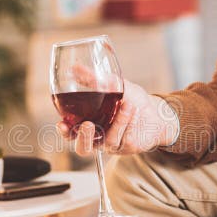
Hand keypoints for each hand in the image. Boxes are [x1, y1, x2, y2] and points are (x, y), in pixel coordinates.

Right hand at [57, 78, 178, 155]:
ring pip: (108, 141)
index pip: (70, 133)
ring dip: (117, 122)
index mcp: (88, 124)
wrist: (155, 110)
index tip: (62, 124)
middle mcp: (98, 137)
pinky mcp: (128, 146)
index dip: (64, 132)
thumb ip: (92, 79)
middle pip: (83, 148)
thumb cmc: (130, 98)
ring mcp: (113, 144)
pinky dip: (129, 122)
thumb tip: (74, 68)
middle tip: (87, 124)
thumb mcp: (111, 84)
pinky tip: (134, 110)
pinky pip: (125, 138)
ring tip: (126, 105)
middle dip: (83, 138)